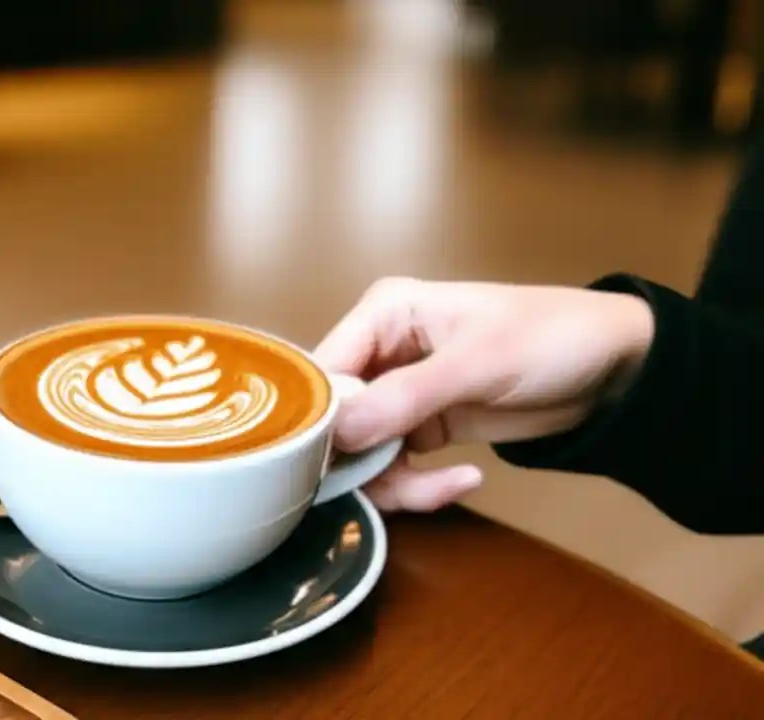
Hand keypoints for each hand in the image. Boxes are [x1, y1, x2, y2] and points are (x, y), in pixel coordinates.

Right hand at [315, 277, 654, 511]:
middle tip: (398, 487)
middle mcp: (381, 351)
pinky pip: (393, 466)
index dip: (321, 419)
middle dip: (362, 461)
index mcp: (383, 315)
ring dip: (394, 483)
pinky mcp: (422, 427)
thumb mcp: (479, 363)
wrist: (618, 369)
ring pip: (360, 452)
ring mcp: (400, 392)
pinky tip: (464, 481)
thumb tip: (339, 433)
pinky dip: (418, 486)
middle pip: (335, 419)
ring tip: (447, 488)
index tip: (337, 463)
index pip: (322, 370)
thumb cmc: (551, 340)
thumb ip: (406, 396)